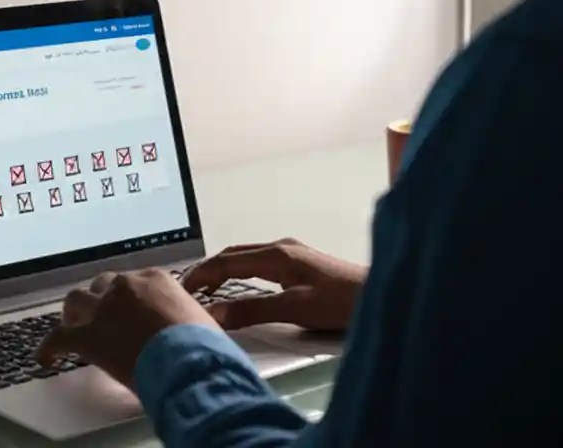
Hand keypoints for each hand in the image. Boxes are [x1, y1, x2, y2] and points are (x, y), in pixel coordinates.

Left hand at [36, 269, 219, 386]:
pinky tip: (47, 359)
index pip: (133, 282)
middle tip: (101, 318)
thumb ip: (185, 317)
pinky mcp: (88, 335)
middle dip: (100, 301)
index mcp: (156, 280)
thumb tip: (189, 331)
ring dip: (75, 314)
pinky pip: (57, 338)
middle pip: (103, 286)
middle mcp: (126, 287)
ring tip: (74, 328)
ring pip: (77, 301)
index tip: (128, 311)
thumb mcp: (200, 321)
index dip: (127, 299)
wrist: (191, 364)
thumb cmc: (205, 348)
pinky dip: (50, 348)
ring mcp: (104, 309)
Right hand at [182, 238, 367, 331]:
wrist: (382, 296)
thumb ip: (251, 311)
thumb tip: (211, 315)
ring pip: (246, 258)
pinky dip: (240, 274)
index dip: (201, 274)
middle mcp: (281, 248)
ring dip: (223, 271)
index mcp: (276, 254)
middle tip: (187, 290)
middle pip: (233, 254)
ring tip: (206, 290)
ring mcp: (292, 254)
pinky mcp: (301, 265)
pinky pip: (259, 264)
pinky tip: (240, 288)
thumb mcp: (293, 308)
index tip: (181, 289)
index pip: (226, 260)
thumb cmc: (341, 302)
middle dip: (208, 270)